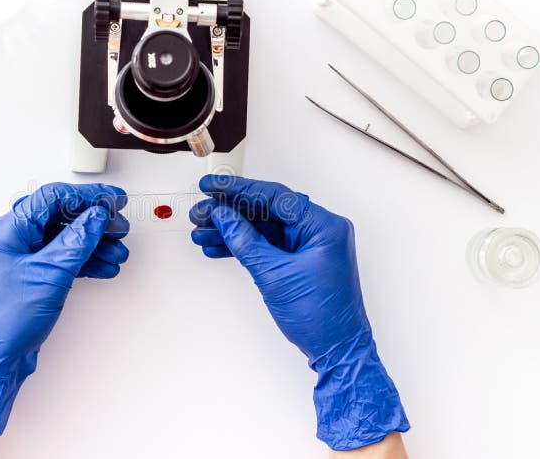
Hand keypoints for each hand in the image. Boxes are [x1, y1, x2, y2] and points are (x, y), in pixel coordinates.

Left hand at [0, 183, 128, 433]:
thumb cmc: (4, 322)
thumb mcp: (50, 274)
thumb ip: (76, 240)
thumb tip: (95, 216)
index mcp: (7, 231)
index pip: (52, 198)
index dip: (86, 196)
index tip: (110, 199)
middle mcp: (11, 241)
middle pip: (60, 217)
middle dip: (93, 221)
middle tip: (117, 225)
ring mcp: (20, 260)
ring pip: (63, 239)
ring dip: (93, 243)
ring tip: (116, 249)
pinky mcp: (30, 278)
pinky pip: (61, 259)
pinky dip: (83, 261)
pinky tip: (103, 265)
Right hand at [190, 175, 408, 450]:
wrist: (337, 351)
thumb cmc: (322, 317)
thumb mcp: (274, 275)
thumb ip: (245, 241)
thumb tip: (224, 217)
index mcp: (323, 226)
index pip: (275, 197)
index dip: (239, 191)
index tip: (213, 188)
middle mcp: (319, 230)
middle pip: (267, 210)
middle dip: (230, 213)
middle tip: (202, 213)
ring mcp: (309, 246)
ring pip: (263, 228)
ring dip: (232, 231)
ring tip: (203, 232)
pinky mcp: (300, 260)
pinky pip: (267, 245)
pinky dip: (244, 246)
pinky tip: (219, 247)